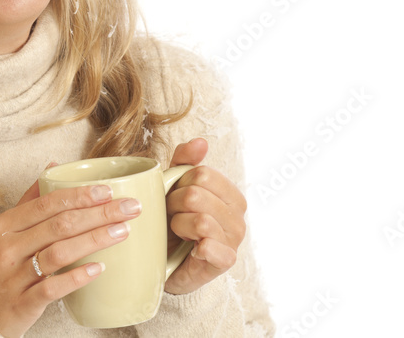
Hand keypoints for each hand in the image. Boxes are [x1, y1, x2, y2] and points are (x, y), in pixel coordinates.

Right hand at [0, 175, 141, 336]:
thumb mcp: (0, 230)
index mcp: (4, 225)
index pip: (47, 204)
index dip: (79, 195)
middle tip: (128, 208)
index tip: (107, 191)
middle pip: (60, 225)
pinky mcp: (22, 304)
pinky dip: (76, 277)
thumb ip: (28, 200)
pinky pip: (52, 288)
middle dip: (99, 214)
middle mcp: (8, 248)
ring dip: (94, 240)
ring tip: (122, 232)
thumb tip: (54, 165)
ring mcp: (14, 277)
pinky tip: (99, 269)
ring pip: (59, 252)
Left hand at [163, 138, 246, 294]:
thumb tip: (201, 142)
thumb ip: (184, 161)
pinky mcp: (226, 261)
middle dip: (173, 205)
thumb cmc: (172, 221)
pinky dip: (194, 245)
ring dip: (178, 226)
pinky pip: (208, 244)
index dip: (178, 184)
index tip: (173, 197)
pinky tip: (190, 249)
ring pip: (199, 220)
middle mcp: (238, 215)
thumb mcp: (173, 186)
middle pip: (196, 195)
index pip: (202, 173)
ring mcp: (234, 239)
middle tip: (172, 217)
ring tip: (178, 232)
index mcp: (230, 194)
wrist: (165, 262)